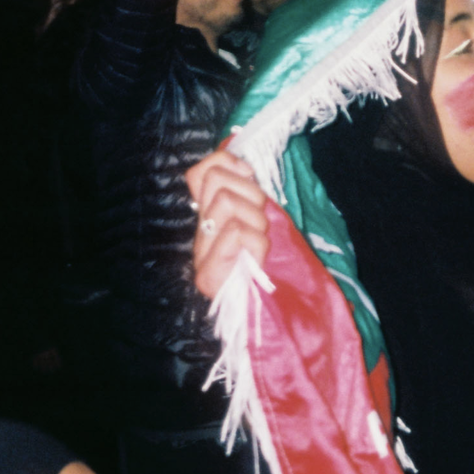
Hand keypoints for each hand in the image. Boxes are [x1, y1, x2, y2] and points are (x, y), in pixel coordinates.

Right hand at [186, 151, 270, 298]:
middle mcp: (200, 233)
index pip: (199, 172)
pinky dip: (257, 243)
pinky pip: (236, 232)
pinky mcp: (207, 274)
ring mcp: (201, 254)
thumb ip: (250, 195)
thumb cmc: (273, 268)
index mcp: (210, 218)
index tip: (249, 177)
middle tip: (260, 221)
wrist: (275, 315)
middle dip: (250, 194)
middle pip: (217, 180)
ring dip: (256, 221)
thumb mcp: (264, 222)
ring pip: (227, 202)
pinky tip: (257, 261)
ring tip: (260, 244)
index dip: (226, 164)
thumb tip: (244, 159)